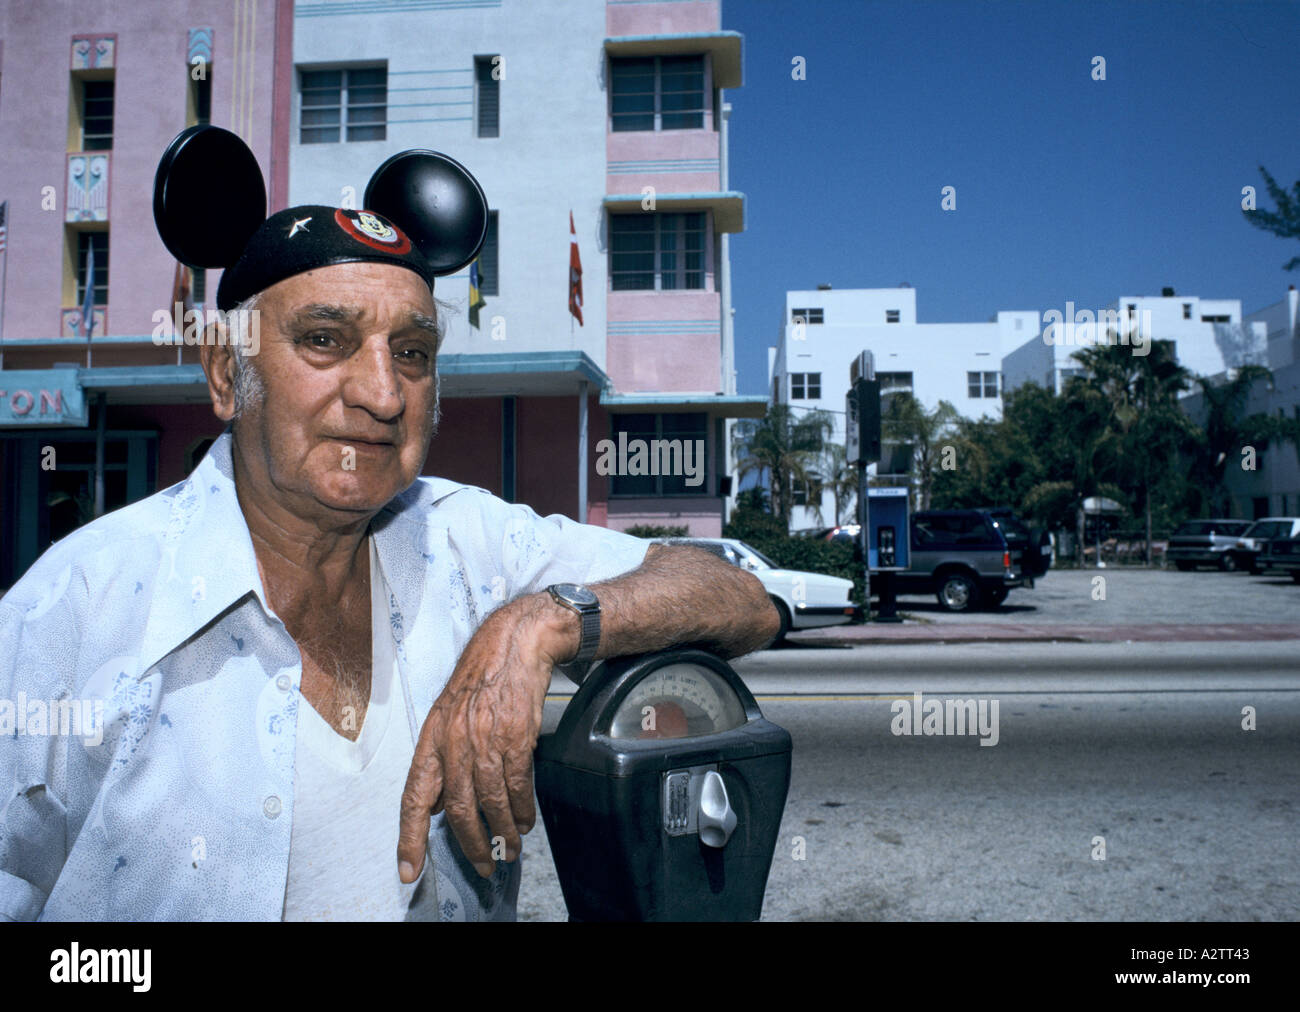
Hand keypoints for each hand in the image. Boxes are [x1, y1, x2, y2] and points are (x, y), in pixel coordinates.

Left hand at [397, 593, 575, 880]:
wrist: (512, 646)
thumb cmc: (479, 680)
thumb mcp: (445, 716)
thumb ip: (438, 761)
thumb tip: (432, 805)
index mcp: (431, 739)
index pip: (413, 797)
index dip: (409, 838)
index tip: (409, 871)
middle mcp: (454, 742)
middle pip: (457, 808)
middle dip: (470, 844)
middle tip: (483, 865)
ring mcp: (486, 740)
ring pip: (490, 801)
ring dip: (501, 832)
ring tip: (509, 849)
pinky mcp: (516, 737)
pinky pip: (518, 785)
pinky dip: (521, 809)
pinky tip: (524, 821)